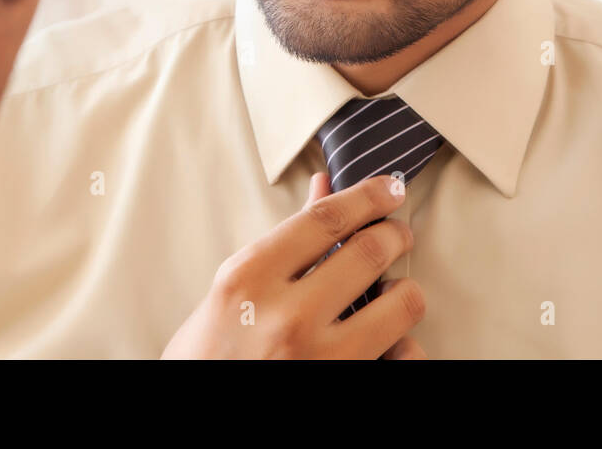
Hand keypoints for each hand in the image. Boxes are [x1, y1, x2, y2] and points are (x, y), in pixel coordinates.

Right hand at [161, 173, 426, 358]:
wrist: (195, 412)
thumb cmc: (210, 353)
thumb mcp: (235, 290)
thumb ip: (284, 241)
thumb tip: (325, 189)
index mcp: (248, 280)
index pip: (325, 219)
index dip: (368, 196)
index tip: (389, 189)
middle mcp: (285, 318)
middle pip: (369, 251)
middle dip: (395, 236)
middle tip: (398, 235)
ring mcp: (318, 359)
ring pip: (400, 305)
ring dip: (405, 291)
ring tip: (394, 292)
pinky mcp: (342, 384)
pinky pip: (403, 357)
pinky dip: (406, 346)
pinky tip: (393, 343)